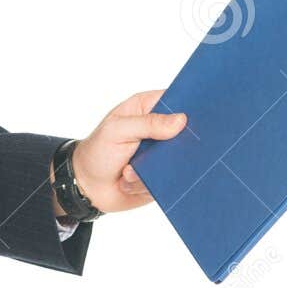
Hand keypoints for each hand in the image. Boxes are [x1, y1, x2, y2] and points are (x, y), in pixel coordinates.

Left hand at [54, 88, 187, 215]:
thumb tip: (181, 120)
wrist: (87, 187)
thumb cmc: (97, 151)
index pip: (176, 100)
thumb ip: (147, 124)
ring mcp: (161, 154)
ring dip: (154, 170)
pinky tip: (127, 182)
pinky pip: (170, 181)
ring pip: (180, 160)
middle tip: (155, 154)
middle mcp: (158, 130)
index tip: (199, 118)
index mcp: (146, 108)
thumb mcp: (117, 130)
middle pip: (186, 133)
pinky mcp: (162, 176)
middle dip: (177, 146)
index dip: (189, 107)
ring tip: (127, 171)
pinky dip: (147, 184)